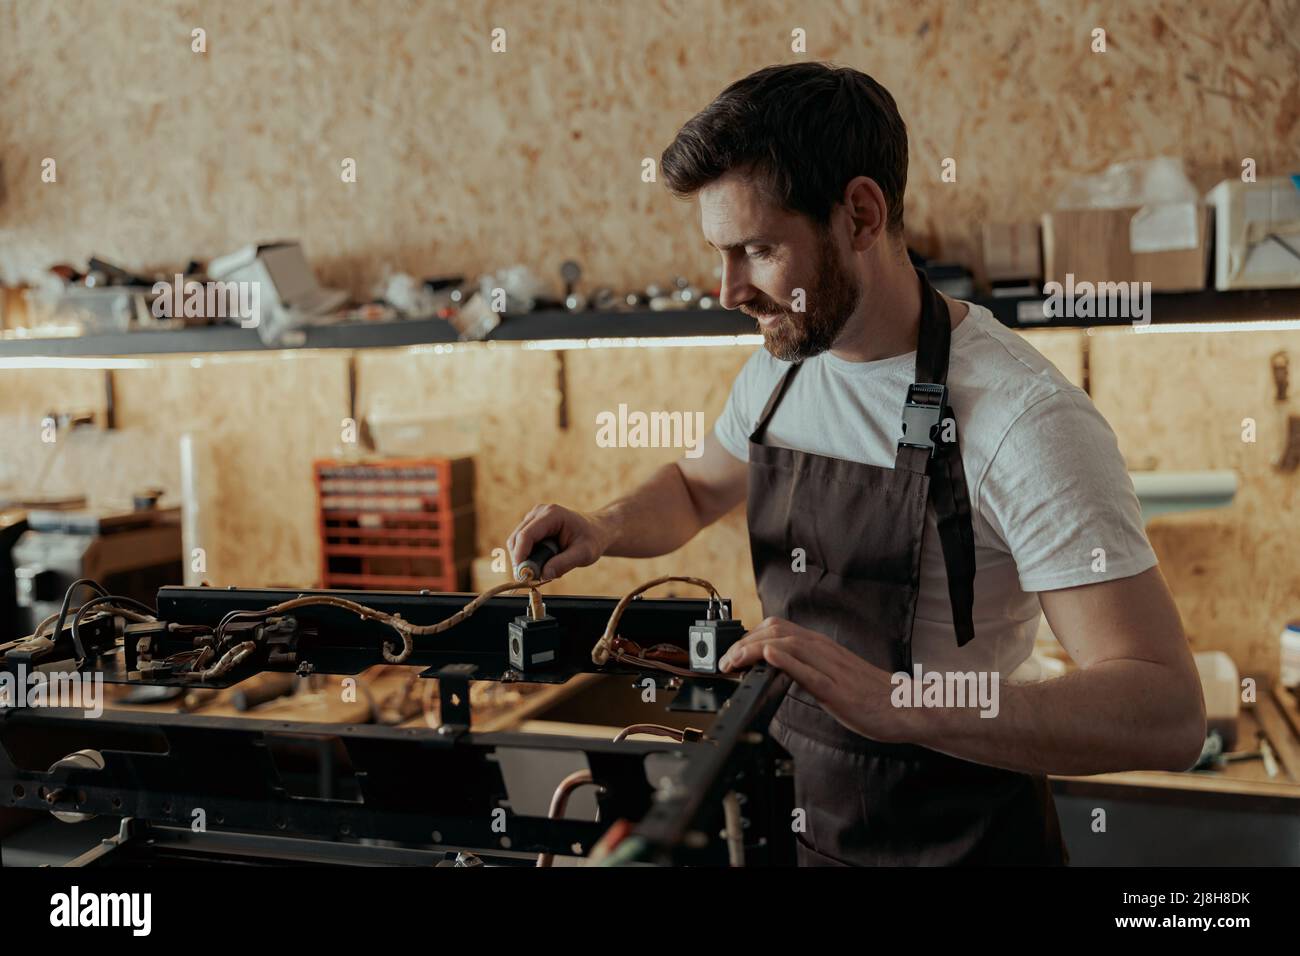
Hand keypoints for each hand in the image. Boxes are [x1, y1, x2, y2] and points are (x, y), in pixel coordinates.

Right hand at [506, 503, 611, 582]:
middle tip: (533, 579)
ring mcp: (533, 518)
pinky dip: (527, 557)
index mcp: (552, 515)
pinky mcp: (531, 526)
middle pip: (516, 539)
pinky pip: (520, 545)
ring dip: (524, 560)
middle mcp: (538, 513)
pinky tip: (543, 563)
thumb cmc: (592, 539)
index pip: (526, 535)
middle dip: (520, 561)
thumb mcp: (584, 554)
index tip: (523, 576)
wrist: (595, 531)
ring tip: (544, 570)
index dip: (520, 556)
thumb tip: (543, 574)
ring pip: (515, 543)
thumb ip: (565, 563)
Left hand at [719, 616, 912, 743]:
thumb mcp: (829, 672)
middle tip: (724, 662)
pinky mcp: (837, 689)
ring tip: (734, 661)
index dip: (748, 637)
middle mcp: (823, 650)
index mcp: (820, 646)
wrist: (902, 707)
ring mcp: (831, 668)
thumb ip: (804, 666)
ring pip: (788, 645)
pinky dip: (786, 662)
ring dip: (754, 651)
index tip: (730, 654)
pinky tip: (769, 659)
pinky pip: (809, 671)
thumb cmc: (866, 693)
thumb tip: (773, 666)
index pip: (777, 628)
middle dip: (744, 643)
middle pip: (776, 631)